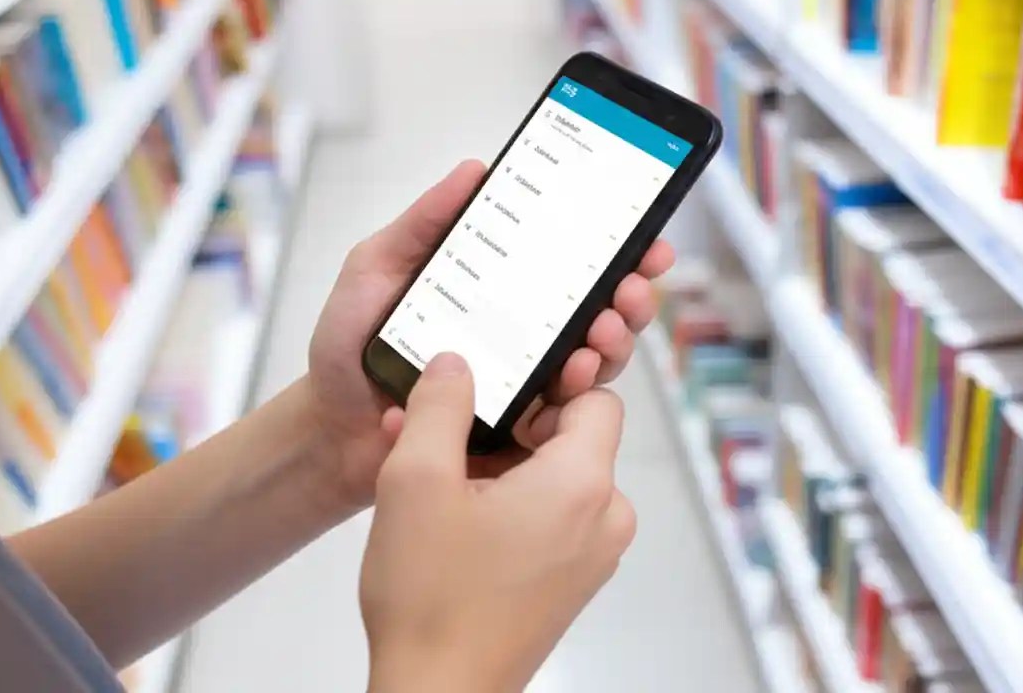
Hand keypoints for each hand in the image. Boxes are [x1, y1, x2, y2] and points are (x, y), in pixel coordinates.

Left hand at [306, 160, 674, 509]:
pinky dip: (581, 391)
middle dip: (630, 296)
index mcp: (498, 288)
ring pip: (595, 359)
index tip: (646, 238)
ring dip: (613, 341)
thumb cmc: (349, 347)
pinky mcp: (517, 426)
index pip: (568, 263)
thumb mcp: (375, 268)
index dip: (616, 249)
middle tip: (631, 288)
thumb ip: (422, 224)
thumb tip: (474, 169)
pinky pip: (565, 412)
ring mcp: (523, 380)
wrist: (330, 429)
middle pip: (598, 310)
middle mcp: (521, 331)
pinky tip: (577, 373)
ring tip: (605, 330)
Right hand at [360, 353, 634, 692]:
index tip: (497, 395)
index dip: (546, 386)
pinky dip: (511, 504)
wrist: (438, 692)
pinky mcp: (573, 580)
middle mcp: (606, 517)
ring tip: (437, 477)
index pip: (595, 396)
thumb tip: (457, 363)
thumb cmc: (432, 600)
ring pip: (557, 478)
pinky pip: (552, 517)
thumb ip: (440, 405)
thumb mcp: (417, 480)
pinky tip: (453, 513)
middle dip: (510, 428)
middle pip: (574, 437)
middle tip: (449, 434)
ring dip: (501, 466)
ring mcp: (593, 554)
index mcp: (583, 483)